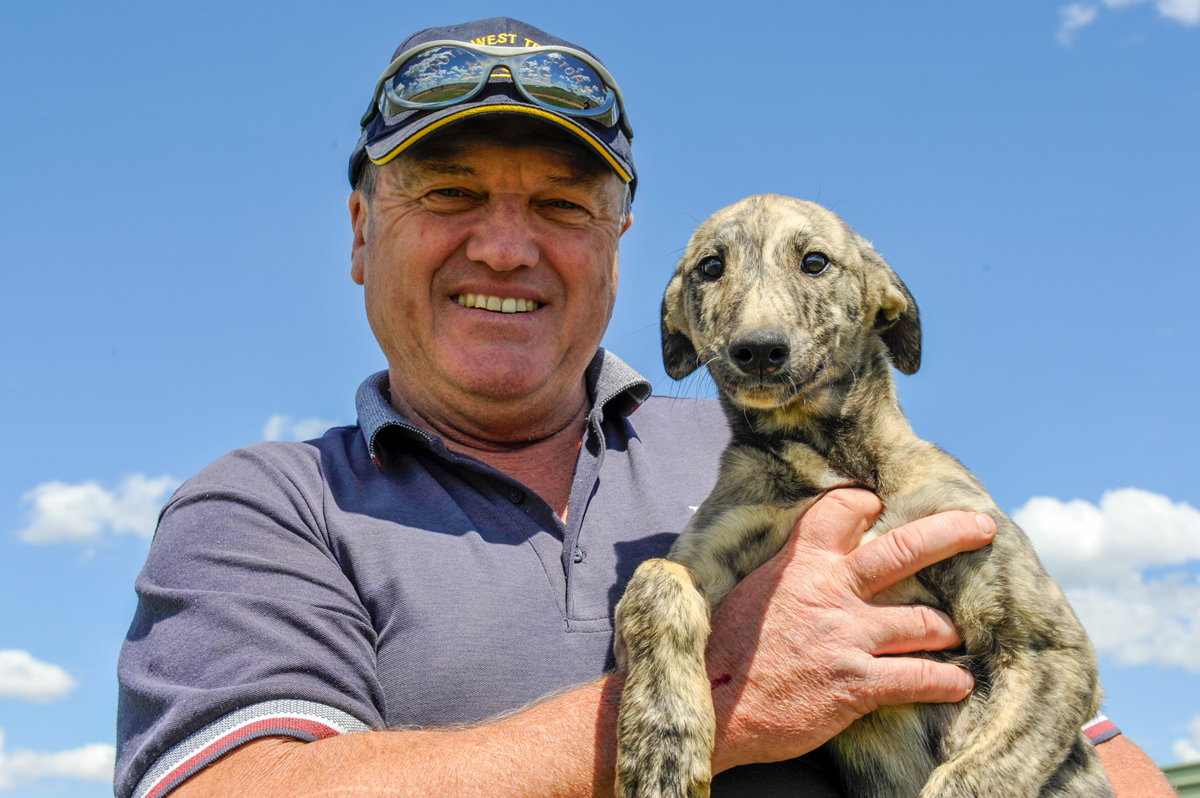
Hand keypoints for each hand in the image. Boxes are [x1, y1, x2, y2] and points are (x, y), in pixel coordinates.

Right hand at [705, 488, 995, 771]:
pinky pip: (919, 677)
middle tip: (982, 527)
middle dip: (949, 534)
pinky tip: (959, 684)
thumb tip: (801, 568)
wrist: (712, 705)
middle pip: (904, 550)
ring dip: (946, 629)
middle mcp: (830, 592)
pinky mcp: (857, 683)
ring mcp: (848, 637)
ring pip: (923, 623)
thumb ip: (785, 576)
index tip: (880, 507)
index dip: (865, 504)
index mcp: (799, 564)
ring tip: (956, 633)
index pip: (843, 511)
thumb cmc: (722, 652)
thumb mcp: (750, 594)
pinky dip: (946, 682)